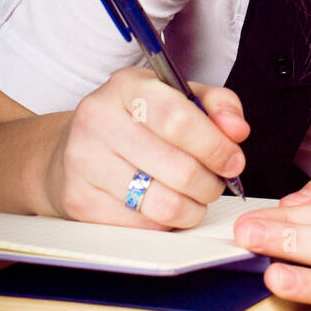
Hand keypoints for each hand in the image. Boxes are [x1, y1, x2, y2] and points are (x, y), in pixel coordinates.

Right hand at [39, 67, 249, 226]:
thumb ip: (216, 105)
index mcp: (126, 86)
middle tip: (216, 182)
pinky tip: (164, 206)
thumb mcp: (176, 97)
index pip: (179, 118)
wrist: (73, 148)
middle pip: (178, 167)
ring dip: (192, 207)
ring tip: (194, 197)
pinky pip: (142, 224)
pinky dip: (165, 222)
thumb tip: (236, 129)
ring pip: (163, 204)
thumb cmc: (134, 122)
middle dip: (210, 183)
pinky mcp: (79, 200)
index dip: (215, 145)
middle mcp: (98, 119)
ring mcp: (83, 161)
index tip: (233, 160)